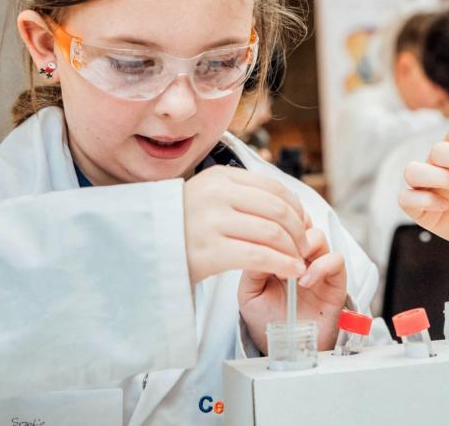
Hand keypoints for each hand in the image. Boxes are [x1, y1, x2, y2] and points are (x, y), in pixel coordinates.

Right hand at [183, 166, 308, 285]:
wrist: (143, 249)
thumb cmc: (183, 226)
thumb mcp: (209, 195)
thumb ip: (243, 194)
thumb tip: (289, 205)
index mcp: (220, 177)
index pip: (274, 188)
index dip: (297, 208)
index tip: (304, 224)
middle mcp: (217, 194)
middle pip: (278, 210)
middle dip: (299, 231)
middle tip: (305, 246)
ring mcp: (212, 222)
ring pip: (272, 233)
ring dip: (294, 249)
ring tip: (298, 261)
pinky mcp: (210, 252)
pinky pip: (259, 256)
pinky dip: (282, 264)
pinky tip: (290, 271)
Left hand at [238, 225, 347, 351]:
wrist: (285, 347)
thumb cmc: (267, 320)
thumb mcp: (249, 293)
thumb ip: (252, 267)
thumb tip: (261, 243)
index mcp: (279, 251)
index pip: (280, 222)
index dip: (273, 225)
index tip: (261, 242)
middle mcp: (300, 254)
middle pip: (299, 221)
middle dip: (287, 233)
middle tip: (277, 252)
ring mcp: (318, 264)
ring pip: (318, 235)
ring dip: (304, 247)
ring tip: (290, 271)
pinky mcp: (335, 279)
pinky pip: (336, 259)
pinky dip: (322, 266)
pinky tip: (305, 281)